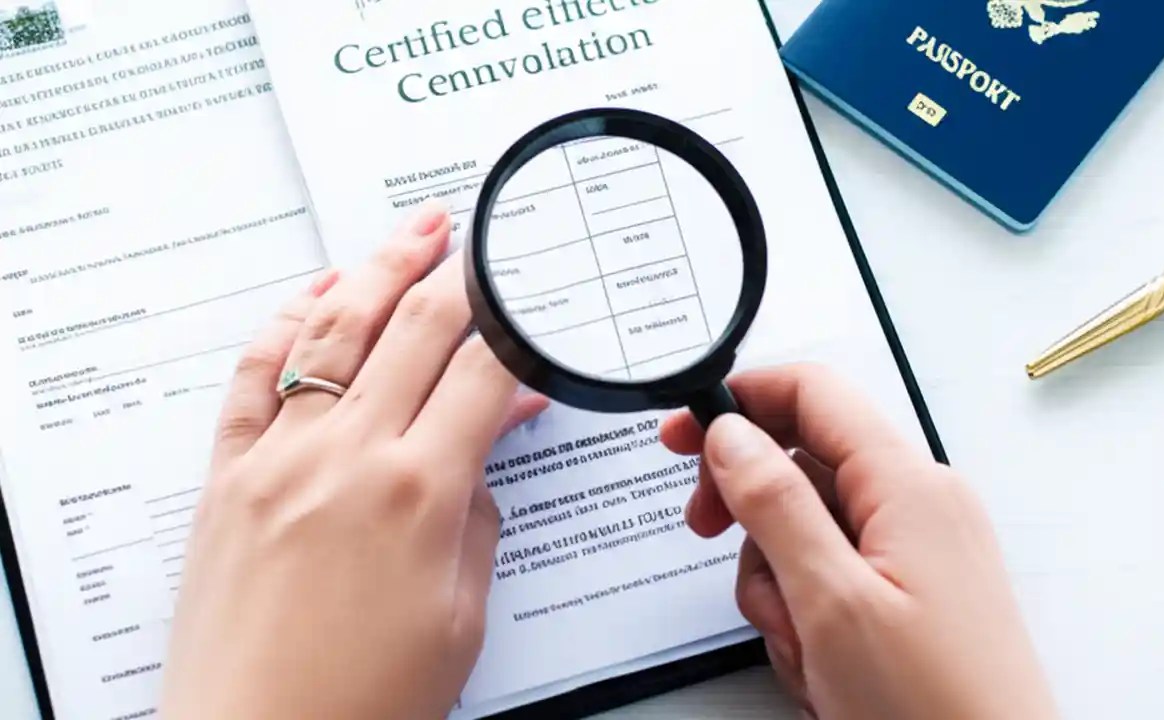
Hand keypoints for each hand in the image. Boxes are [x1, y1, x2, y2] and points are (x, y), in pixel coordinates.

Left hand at [160, 203, 546, 718]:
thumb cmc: (361, 702)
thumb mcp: (460, 615)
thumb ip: (479, 515)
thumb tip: (487, 446)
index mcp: (418, 493)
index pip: (481, 374)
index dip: (516, 332)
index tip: (533, 306)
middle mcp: (345, 457)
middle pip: (414, 329)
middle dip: (455, 273)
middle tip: (477, 238)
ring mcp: (279, 458)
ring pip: (333, 329)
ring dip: (378, 269)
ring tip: (410, 233)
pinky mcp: (228, 475)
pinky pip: (255, 374)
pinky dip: (285, 321)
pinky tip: (313, 293)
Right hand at [661, 365, 1057, 719]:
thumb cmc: (937, 711)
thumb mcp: (831, 602)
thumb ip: (776, 504)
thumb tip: (731, 435)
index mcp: (909, 487)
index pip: (813, 393)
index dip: (740, 400)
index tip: (683, 433)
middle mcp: (920, 506)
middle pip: (802, 462)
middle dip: (750, 508)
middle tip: (708, 533)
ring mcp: (918, 550)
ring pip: (808, 526)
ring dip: (777, 580)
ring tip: (799, 640)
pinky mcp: (911, 592)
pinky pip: (833, 572)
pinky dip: (806, 609)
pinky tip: (818, 660)